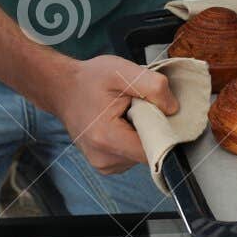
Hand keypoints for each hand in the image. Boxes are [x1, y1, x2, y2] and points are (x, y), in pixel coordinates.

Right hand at [48, 55, 178, 174]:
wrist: (62, 88)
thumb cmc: (91, 79)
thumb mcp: (123, 71)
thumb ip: (153, 87)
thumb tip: (173, 109)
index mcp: (108, 139)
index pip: (154, 150)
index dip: (163, 131)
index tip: (158, 111)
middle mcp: (105, 160)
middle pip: (148, 153)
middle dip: (150, 130)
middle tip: (137, 107)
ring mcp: (104, 166)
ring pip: (141, 155)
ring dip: (141, 135)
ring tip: (126, 114)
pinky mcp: (105, 165)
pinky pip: (131, 156)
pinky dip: (132, 140)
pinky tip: (121, 124)